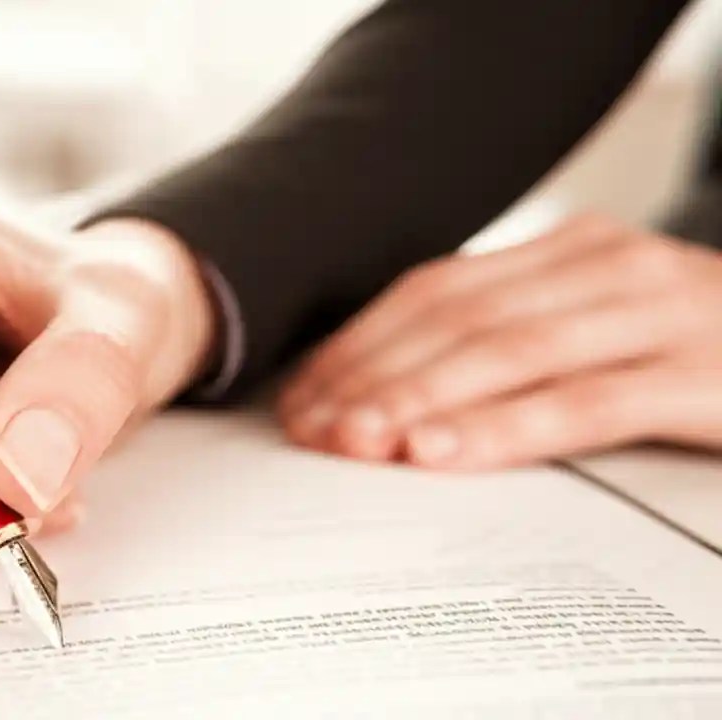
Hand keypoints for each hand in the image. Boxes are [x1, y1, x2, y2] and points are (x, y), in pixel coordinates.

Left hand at [279, 213, 721, 468]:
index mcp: (567, 251)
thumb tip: (385, 391)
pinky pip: (582, 402)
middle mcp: (604, 265)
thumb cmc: (688, 349)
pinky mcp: (699, 374)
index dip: (357, 343)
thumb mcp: (590, 326)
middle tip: (309, 428)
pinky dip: (501, 429)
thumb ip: (509, 338)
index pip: (432, 291)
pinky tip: (440, 453)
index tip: (300, 395)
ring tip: (354, 442)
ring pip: (506, 353)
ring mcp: (656, 312)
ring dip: (415, 400)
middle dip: (369, 377)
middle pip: (454, 318)